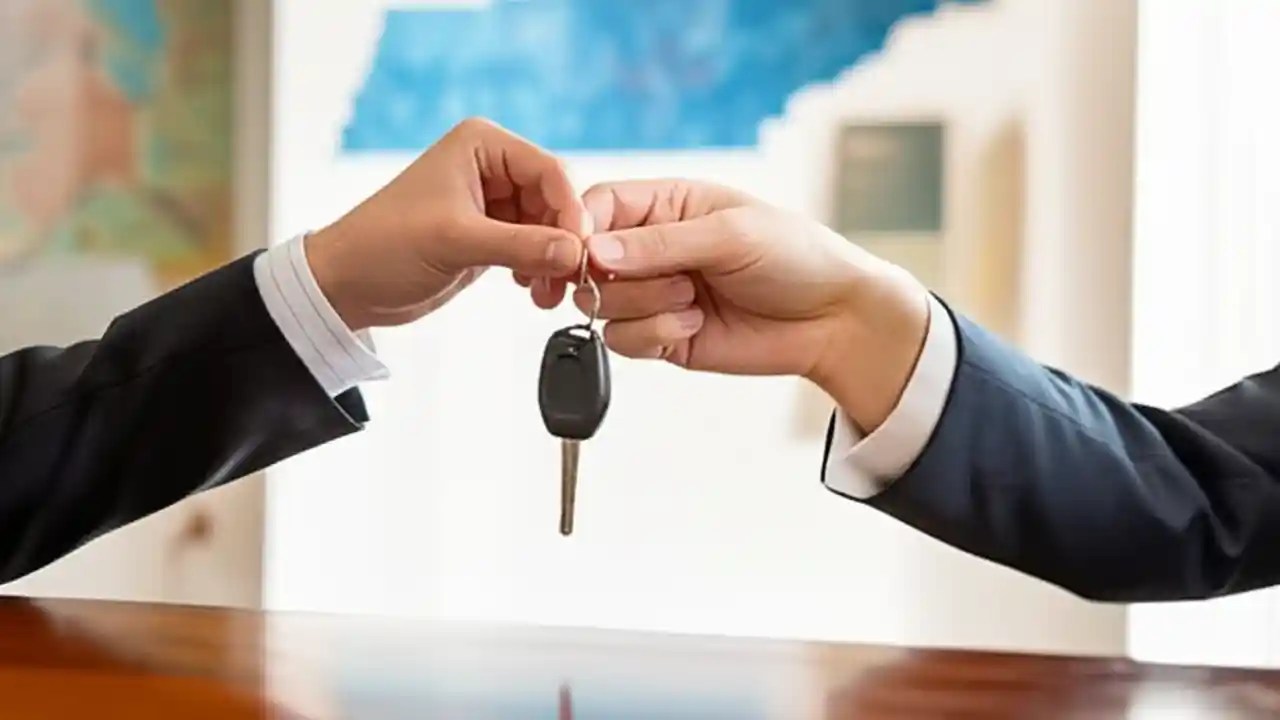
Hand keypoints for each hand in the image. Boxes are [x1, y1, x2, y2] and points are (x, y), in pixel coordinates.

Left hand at [306, 118, 588, 329]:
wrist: (346, 286)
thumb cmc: (383, 246)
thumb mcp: (455, 242)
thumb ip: (520, 245)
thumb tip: (575, 252)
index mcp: (482, 145)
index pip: (550, 170)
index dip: (571, 210)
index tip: (582, 250)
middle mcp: (491, 166)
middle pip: (555, 199)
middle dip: (564, 240)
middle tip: (571, 278)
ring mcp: (493, 202)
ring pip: (549, 227)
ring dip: (555, 260)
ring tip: (547, 293)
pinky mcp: (491, 235)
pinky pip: (534, 247)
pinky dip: (541, 269)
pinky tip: (533, 290)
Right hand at [568, 179, 930, 432]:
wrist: (833, 321)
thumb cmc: (797, 258)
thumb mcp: (731, 234)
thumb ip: (660, 243)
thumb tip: (594, 251)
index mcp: (668, 204)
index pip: (598, 206)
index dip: (583, 228)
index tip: (586, 252)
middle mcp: (654, 248)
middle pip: (588, 261)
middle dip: (619, 276)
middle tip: (672, 279)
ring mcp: (656, 293)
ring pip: (601, 304)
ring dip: (644, 306)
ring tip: (693, 300)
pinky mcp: (663, 336)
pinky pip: (623, 340)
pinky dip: (654, 334)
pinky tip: (696, 324)